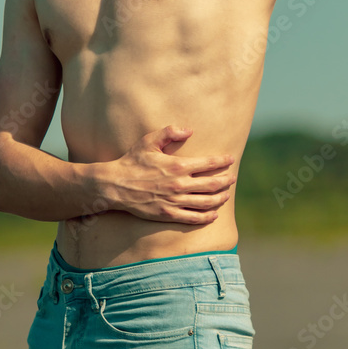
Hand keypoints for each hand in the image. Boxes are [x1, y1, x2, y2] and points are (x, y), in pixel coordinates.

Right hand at [98, 125, 235, 224]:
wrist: (115, 185)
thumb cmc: (132, 161)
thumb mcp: (148, 141)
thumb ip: (169, 132)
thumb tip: (189, 130)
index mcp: (177, 165)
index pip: (208, 163)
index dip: (222, 161)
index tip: (230, 159)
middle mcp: (179, 184)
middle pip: (212, 184)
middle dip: (226, 181)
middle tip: (232, 178)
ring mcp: (175, 201)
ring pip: (206, 202)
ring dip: (220, 198)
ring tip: (226, 195)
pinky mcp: (168, 214)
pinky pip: (193, 218)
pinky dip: (207, 217)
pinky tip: (214, 214)